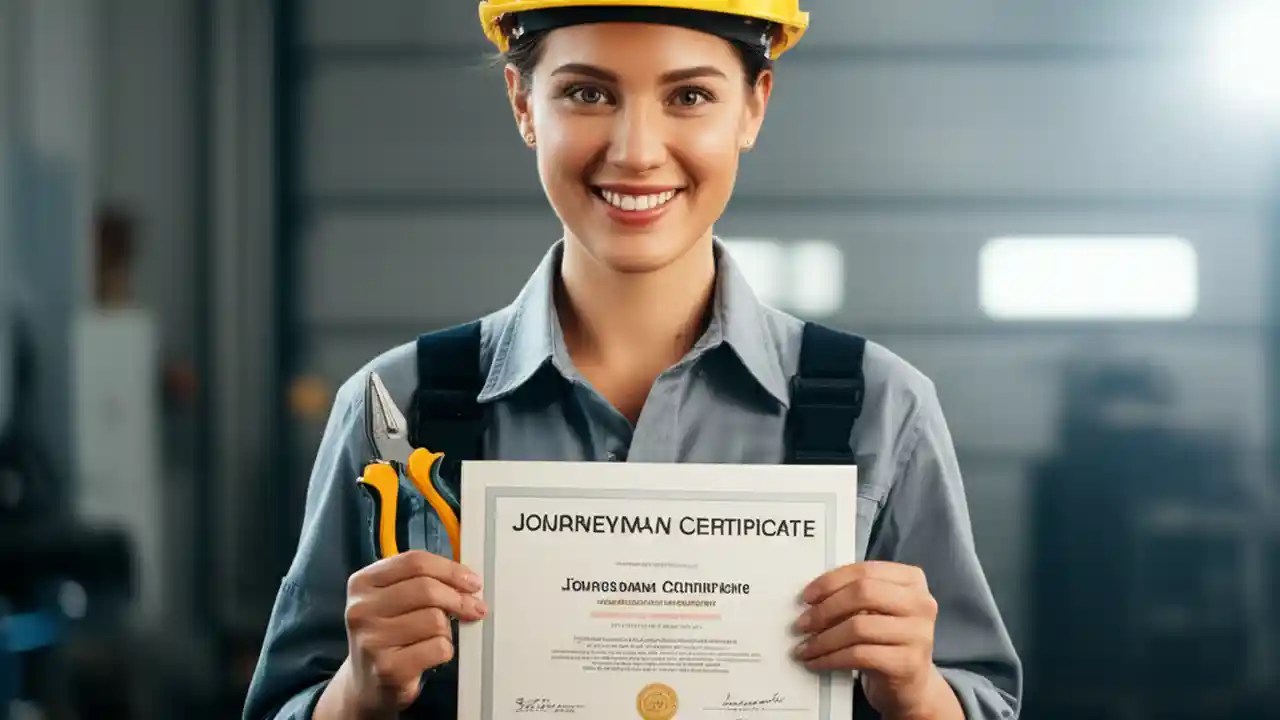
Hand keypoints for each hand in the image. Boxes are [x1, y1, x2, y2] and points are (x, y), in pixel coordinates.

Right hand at [338, 550, 486, 718]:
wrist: (366, 684)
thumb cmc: (386, 636)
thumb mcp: (392, 600)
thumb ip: (422, 582)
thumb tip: (467, 582)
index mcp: (362, 583)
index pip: (415, 562)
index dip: (450, 570)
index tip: (472, 581)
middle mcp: (362, 610)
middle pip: (426, 589)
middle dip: (459, 598)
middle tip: (475, 607)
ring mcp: (372, 640)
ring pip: (435, 619)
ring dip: (447, 629)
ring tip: (436, 637)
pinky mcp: (389, 668)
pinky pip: (438, 647)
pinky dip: (445, 650)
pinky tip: (430, 655)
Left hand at [792, 561, 953, 719]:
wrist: (911, 684)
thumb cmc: (886, 639)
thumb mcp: (876, 610)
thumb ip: (853, 595)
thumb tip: (811, 598)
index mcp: (911, 580)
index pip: (865, 571)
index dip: (831, 581)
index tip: (806, 597)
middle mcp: (921, 603)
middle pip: (863, 593)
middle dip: (825, 608)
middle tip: (801, 623)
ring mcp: (918, 634)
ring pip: (859, 627)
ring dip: (823, 639)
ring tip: (804, 647)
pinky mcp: (908, 663)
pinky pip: (859, 655)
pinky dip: (831, 658)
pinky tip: (816, 662)